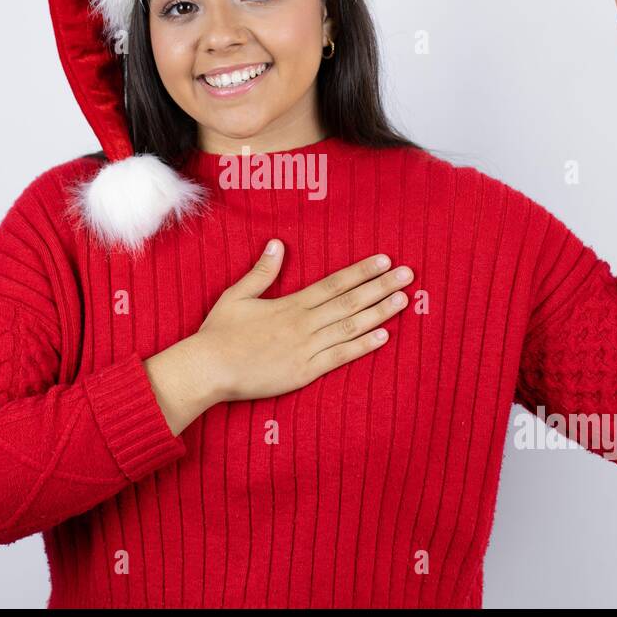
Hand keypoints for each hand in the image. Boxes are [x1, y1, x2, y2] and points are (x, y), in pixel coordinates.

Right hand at [184, 241, 413, 403]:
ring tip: (403, 300)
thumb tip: (278, 244)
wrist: (208, 369)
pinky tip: (384, 336)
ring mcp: (306, 348)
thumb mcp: (237, 295)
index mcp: (290, 304)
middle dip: (381, 286)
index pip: (334, 284)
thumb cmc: (218, 333)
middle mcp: (304, 323)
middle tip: (408, 275)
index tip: (384, 261)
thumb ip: (261, 271)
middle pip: (350, 301)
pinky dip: (363, 346)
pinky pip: (340, 357)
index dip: (361, 272)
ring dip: (380, 312)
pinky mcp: (304, 372)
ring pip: (350, 327)